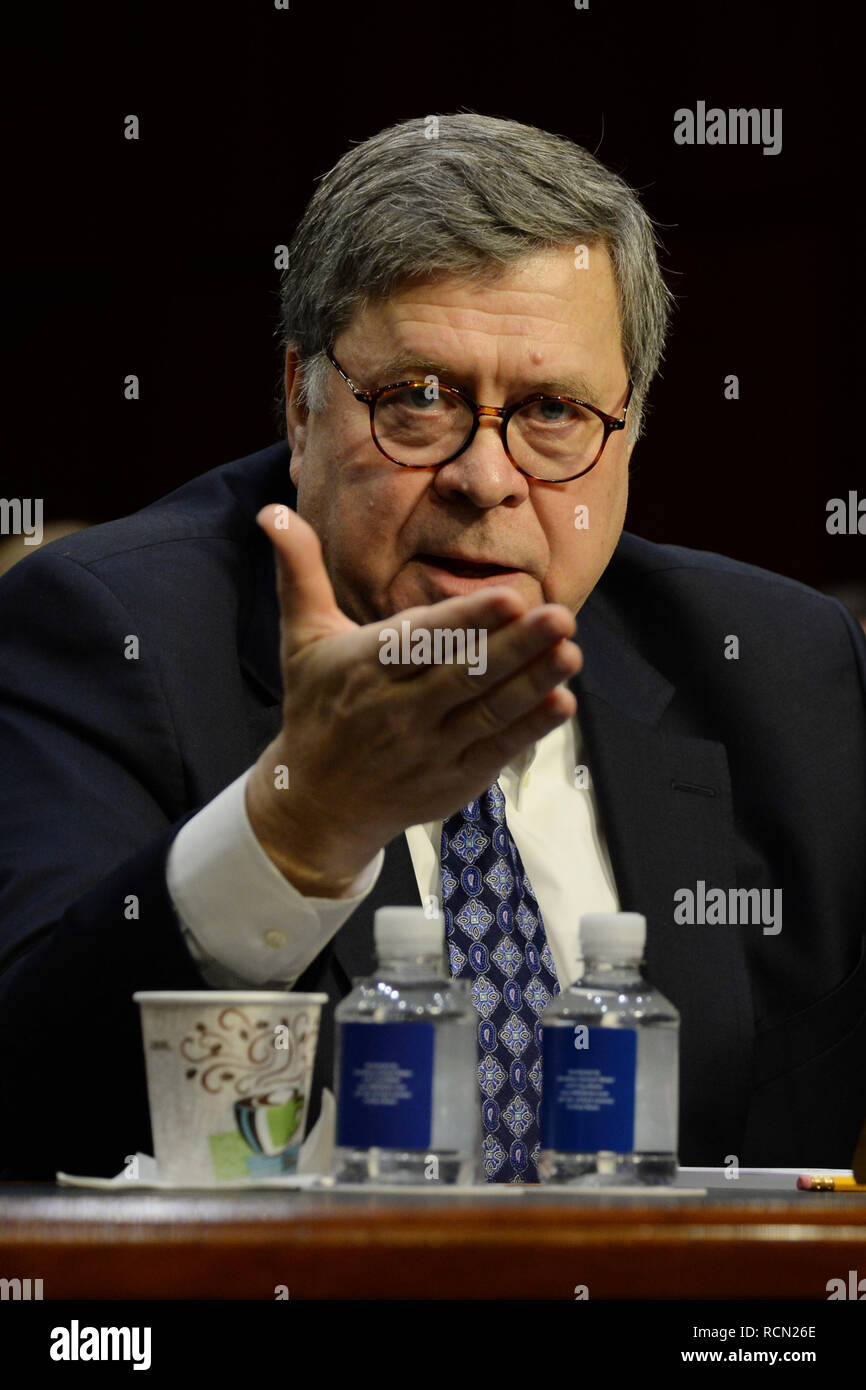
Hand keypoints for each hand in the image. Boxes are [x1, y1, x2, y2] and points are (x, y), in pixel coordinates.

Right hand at [245, 504, 581, 895]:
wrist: (315, 803)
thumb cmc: (315, 706)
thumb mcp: (301, 638)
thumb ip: (299, 572)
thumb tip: (272, 512)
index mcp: (364, 667)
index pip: (423, 641)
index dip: (467, 621)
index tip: (508, 597)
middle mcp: (397, 710)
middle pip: (465, 675)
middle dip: (516, 646)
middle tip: (560, 615)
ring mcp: (428, 748)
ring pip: (488, 711)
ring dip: (533, 683)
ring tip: (571, 652)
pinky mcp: (452, 778)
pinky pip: (496, 750)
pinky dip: (530, 729)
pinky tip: (562, 701)